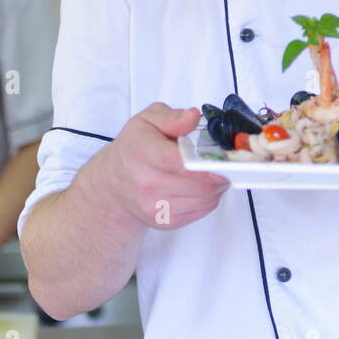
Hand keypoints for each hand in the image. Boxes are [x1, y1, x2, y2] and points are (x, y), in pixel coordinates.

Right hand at [93, 102, 230, 230]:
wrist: (114, 181)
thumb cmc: (134, 148)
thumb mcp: (147, 120)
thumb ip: (172, 117)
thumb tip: (192, 116)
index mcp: (142, 152)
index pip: (178, 162)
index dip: (206, 163)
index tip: (224, 159)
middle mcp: (146, 183)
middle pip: (199, 184)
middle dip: (219, 172)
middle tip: (224, 161)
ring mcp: (154, 206)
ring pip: (206, 199)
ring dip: (217, 185)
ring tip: (212, 171)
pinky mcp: (164, 222)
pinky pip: (202, 210)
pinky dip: (209, 197)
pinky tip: (201, 185)